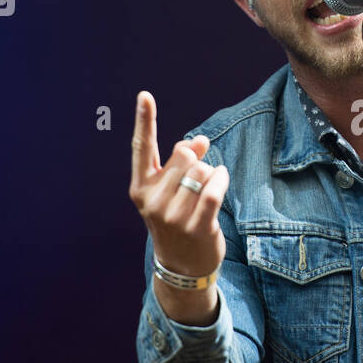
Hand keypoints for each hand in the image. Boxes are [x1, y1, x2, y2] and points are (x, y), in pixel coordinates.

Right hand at [128, 91, 228, 285]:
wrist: (182, 267)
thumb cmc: (177, 221)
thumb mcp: (171, 192)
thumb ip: (181, 163)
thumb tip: (201, 140)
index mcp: (141, 188)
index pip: (142, 148)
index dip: (145, 120)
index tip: (145, 95)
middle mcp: (153, 200)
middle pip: (183, 155)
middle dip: (196, 160)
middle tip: (197, 178)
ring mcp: (173, 216)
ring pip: (202, 171)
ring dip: (211, 174)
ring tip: (206, 191)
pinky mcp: (197, 226)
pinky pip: (215, 189)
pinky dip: (221, 179)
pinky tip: (221, 179)